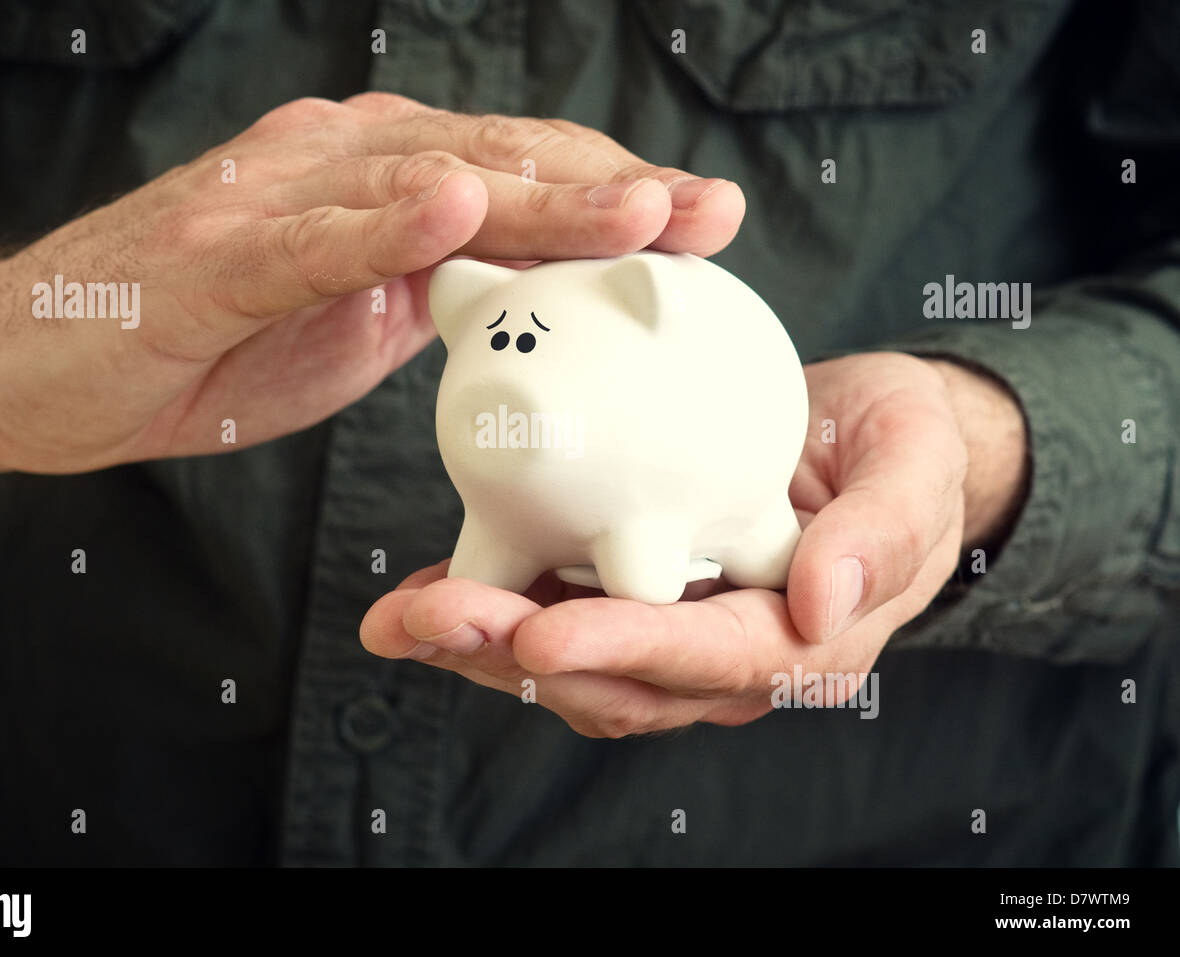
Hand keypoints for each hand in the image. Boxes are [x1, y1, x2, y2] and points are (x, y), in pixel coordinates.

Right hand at [0, 93, 744, 494]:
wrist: (35, 360)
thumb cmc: (195, 339)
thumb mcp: (342, 324)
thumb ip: (421, 293)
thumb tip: (511, 295)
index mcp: (374, 186)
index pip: (516, 179)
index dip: (613, 197)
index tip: (705, 221)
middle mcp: (333, 167)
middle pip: (495, 164)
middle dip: (611, 190)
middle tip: (709, 210)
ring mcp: (271, 202)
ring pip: (423, 184)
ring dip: (537, 195)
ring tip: (634, 210)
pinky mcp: (210, 254)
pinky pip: (311, 238)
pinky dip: (382, 224)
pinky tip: (451, 209)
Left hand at [360, 352, 1028, 736]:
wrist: (868, 441)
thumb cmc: (903, 449)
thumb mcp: (917, 466)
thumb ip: (885, 531)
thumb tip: (823, 606)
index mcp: (798, 644)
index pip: (702, 660)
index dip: (620, 650)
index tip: (538, 634)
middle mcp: (724, 659)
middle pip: (613, 678)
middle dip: (513, 656)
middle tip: (429, 618)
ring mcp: (671, 634)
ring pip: (568, 665)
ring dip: (479, 646)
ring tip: (398, 617)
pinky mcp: (632, 597)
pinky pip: (552, 617)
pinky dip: (490, 607)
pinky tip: (423, 593)